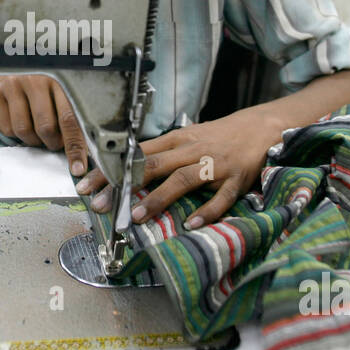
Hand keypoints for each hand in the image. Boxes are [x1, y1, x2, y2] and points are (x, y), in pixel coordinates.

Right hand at [0, 75, 88, 175]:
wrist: (10, 75)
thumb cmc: (42, 93)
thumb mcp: (60, 98)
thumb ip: (72, 121)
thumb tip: (82, 155)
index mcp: (58, 81)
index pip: (68, 118)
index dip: (74, 146)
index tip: (77, 168)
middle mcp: (36, 80)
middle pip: (45, 127)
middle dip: (52, 143)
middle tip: (54, 142)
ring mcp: (14, 85)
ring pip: (24, 130)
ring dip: (33, 141)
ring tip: (37, 132)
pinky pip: (7, 129)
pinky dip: (17, 136)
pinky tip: (22, 124)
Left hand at [74, 106, 278, 229]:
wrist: (262, 126)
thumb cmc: (219, 136)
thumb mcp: (188, 138)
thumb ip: (162, 154)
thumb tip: (128, 171)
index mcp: (176, 140)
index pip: (136, 155)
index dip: (110, 170)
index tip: (86, 185)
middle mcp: (191, 150)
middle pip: (152, 166)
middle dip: (124, 187)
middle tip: (101, 204)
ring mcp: (214, 164)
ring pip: (182, 180)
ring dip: (158, 199)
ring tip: (137, 217)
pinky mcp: (235, 178)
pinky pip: (220, 197)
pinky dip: (207, 210)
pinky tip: (192, 223)